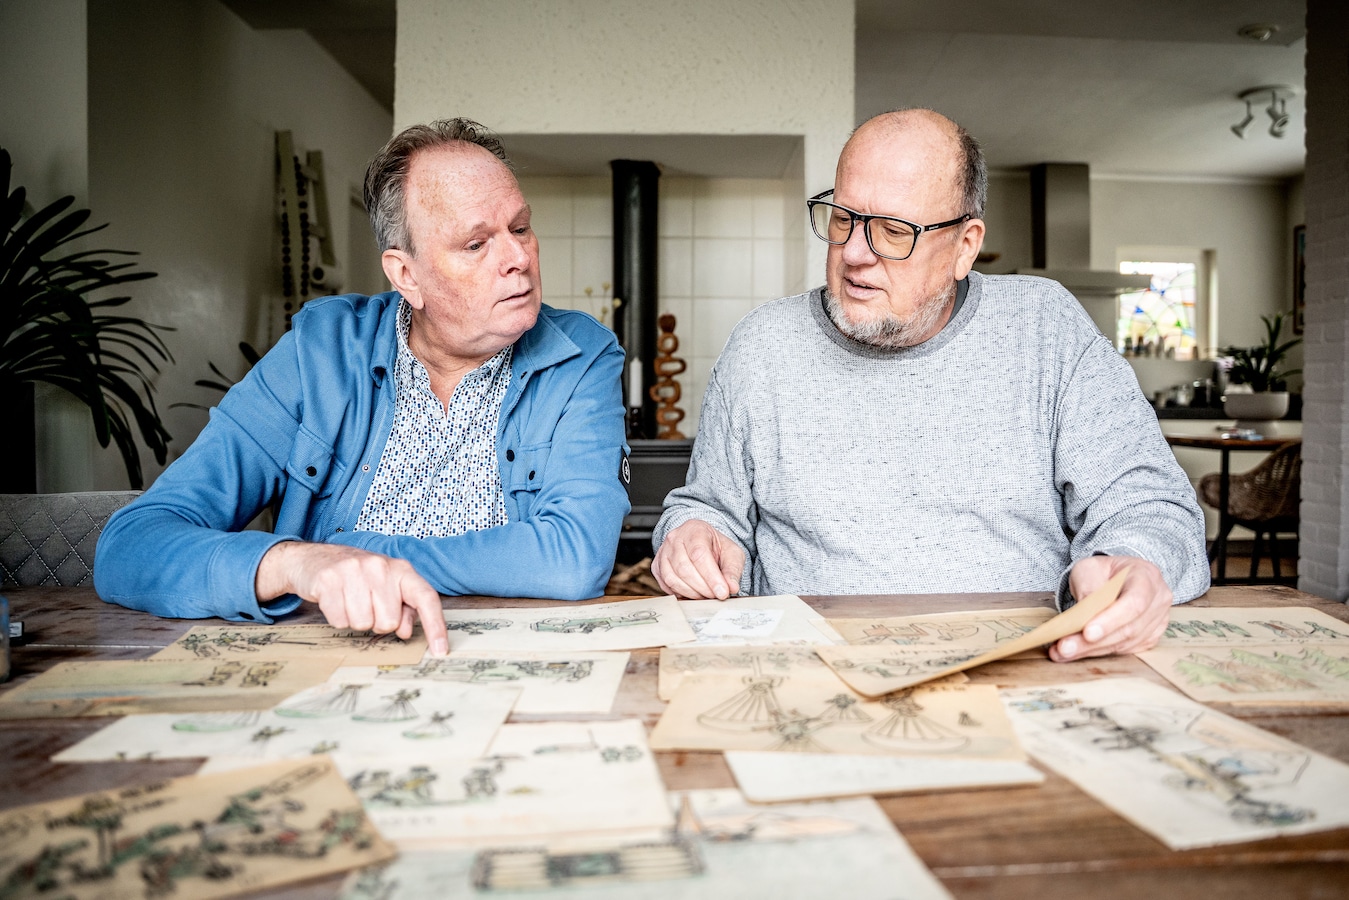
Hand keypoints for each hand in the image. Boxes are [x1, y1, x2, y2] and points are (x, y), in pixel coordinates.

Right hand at [256, 541, 448, 655]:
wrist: (316, 559)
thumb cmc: (359, 577)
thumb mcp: (387, 587)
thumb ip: (404, 608)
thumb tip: (406, 631)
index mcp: (401, 569)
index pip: (426, 598)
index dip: (436, 626)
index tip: (440, 650)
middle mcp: (380, 567)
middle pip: (389, 622)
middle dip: (378, 623)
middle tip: (368, 607)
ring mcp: (353, 571)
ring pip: (363, 624)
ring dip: (356, 621)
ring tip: (351, 602)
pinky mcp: (328, 580)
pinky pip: (340, 621)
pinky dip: (338, 618)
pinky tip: (336, 601)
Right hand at [652, 520, 745, 599]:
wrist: (699, 542)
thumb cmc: (715, 546)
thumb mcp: (731, 553)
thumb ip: (732, 569)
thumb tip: (732, 587)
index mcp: (695, 530)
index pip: (699, 555)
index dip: (711, 577)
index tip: (722, 592)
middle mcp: (675, 539)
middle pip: (685, 569)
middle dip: (703, 588)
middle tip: (716, 596)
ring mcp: (662, 552)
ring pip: (672, 579)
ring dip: (691, 593)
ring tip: (706, 595)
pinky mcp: (657, 566)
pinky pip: (665, 585)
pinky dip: (680, 594)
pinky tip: (693, 593)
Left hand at [1049, 555, 1172, 661]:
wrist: (1116, 577)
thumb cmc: (1104, 572)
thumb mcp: (1089, 568)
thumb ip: (1088, 585)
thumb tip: (1085, 612)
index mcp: (1147, 576)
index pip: (1135, 602)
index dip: (1111, 620)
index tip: (1087, 632)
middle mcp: (1158, 600)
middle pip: (1129, 628)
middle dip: (1094, 642)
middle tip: (1065, 648)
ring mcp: (1157, 621)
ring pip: (1125, 643)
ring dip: (1092, 650)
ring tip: (1063, 652)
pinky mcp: (1149, 638)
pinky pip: (1124, 650)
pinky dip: (1098, 652)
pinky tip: (1076, 652)